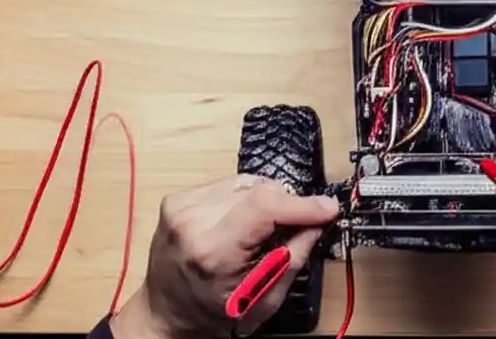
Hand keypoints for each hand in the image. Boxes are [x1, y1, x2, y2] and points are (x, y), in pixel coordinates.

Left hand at [111, 174, 338, 338]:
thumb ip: (295, 254)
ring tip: (263, 229)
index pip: (265, 206)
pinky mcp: (176, 198)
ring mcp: (180, 206)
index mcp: (212, 251)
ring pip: (245, 181)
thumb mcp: (264, 297)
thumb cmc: (214, 312)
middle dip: (287, 205)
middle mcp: (192, 221)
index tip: (328, 208)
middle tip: (297, 227)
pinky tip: (242, 221)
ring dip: (265, 200)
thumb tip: (318, 219)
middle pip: (259, 189)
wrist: (166, 314)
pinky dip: (244, 199)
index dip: (302, 204)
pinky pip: (227, 184)